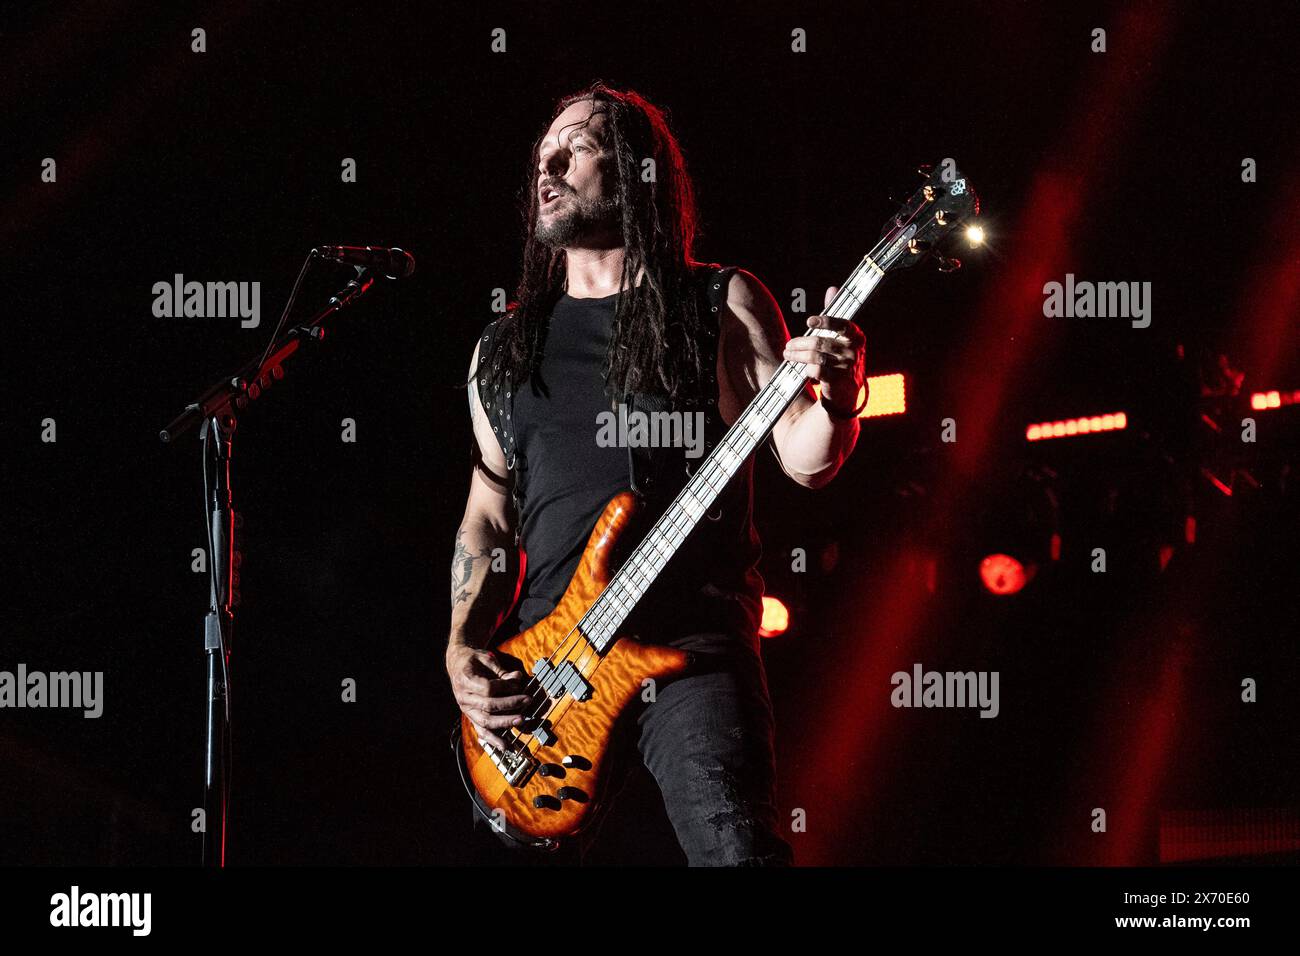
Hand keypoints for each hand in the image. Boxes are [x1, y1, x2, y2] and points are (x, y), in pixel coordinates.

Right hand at [446, 644, 534, 750]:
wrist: (457, 663)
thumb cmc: (473, 660)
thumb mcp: (486, 658)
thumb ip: (501, 671)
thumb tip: (518, 678)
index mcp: (465, 679)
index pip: (488, 688)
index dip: (505, 687)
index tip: (517, 684)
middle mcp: (463, 696)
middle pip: (488, 706)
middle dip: (509, 705)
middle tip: (526, 701)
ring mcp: (466, 708)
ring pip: (484, 721)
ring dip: (504, 723)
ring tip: (520, 721)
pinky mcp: (470, 716)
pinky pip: (481, 730)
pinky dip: (492, 739)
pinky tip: (504, 746)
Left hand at [782, 285, 865, 414]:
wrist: (847, 392)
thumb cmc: (842, 359)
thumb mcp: (842, 337)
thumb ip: (835, 314)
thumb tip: (832, 289)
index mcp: (857, 337)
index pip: (843, 325)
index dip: (826, 321)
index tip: (809, 321)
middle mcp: (854, 351)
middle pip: (820, 342)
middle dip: (800, 343)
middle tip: (788, 345)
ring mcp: (846, 367)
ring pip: (815, 357)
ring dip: (798, 356)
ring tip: (788, 355)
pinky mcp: (837, 382)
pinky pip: (816, 371)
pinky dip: (806, 370)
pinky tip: (803, 370)